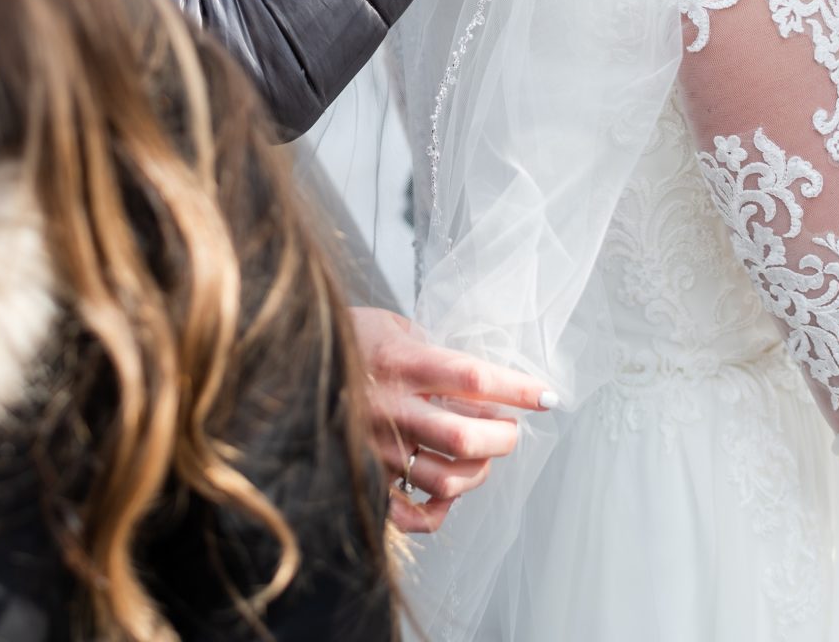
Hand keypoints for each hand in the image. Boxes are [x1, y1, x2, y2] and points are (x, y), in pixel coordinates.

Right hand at [350, 307, 555, 534]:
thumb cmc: (347, 339)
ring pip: (445, 479)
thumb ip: (432, 347)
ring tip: (482, 457)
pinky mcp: (366, 476)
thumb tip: (477, 376)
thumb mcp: (390, 324)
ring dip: (478, 472)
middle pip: (464, 435)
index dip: (517, 388)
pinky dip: (438, 512)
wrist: (293, 362)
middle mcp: (391, 408)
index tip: (546, 396)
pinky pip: (409, 515)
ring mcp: (378, 448)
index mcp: (400, 362)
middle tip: (510, 429)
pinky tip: (449, 494)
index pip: (472, 377)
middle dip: (502, 436)